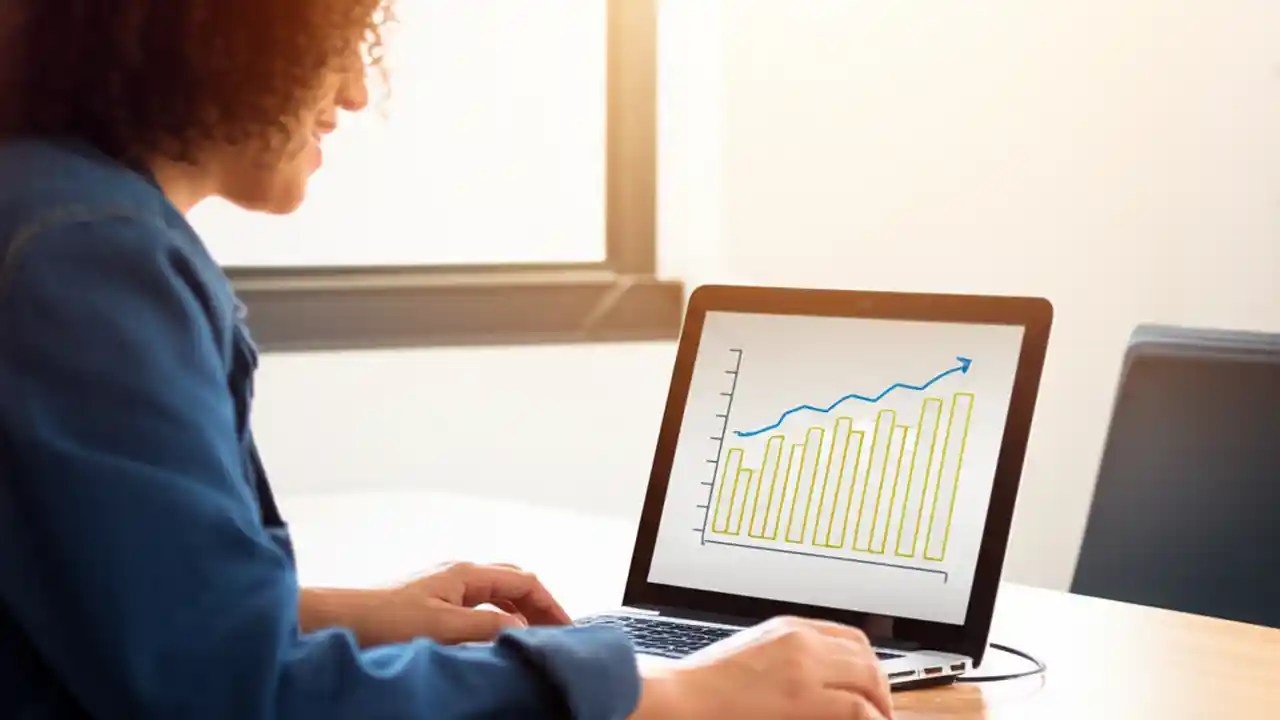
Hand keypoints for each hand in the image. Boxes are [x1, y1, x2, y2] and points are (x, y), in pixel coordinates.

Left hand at [304, 562, 571, 646]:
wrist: (342, 618)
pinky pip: (480, 601)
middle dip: (540, 604)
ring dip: (520, 609)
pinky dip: (499, 614)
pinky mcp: (433, 597)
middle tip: (556, 632)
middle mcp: (459, 572)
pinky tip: (496, 633)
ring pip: (497, 590)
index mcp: (467, 572)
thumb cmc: (387, 620)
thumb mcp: (444, 627)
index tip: (568, 629)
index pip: (525, 580)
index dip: (551, 603)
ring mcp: (446, 583)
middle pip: (513, 580)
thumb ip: (487, 625)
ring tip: (533, 635)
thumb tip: (522, 627)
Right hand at [632, 616, 892, 719]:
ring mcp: (805, 668)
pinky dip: (869, 718)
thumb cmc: (703, 685)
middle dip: (879, 685)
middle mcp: (802, 642)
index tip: (869, 685)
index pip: (849, 638)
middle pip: (866, 656)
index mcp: (788, 629)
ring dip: (879, 704)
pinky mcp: (803, 698)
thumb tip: (810, 679)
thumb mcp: (751, 655)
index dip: (866, 664)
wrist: (681, 697)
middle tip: (880, 710)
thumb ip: (785, 659)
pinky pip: (857, 707)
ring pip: (869, 678)